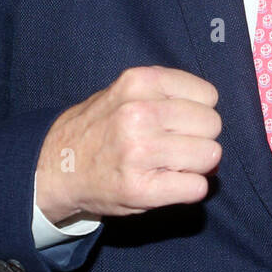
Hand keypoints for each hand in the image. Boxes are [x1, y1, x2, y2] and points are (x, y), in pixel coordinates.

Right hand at [34, 65, 221, 224]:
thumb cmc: (101, 128)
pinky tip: (167, 184)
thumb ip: (169, 96)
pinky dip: (189, 188)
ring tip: (169, 164)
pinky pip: (197, 187)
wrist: (56, 168)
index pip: (208, 95)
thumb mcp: (128, 92)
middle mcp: (140, 113)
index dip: (198, 110)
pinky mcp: (141, 189)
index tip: (179, 121)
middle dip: (200, 137)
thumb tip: (215, 121)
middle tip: (174, 145)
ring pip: (210, 155)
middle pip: (212, 124)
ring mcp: (140, 152)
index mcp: (139, 83)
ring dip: (196, 164)